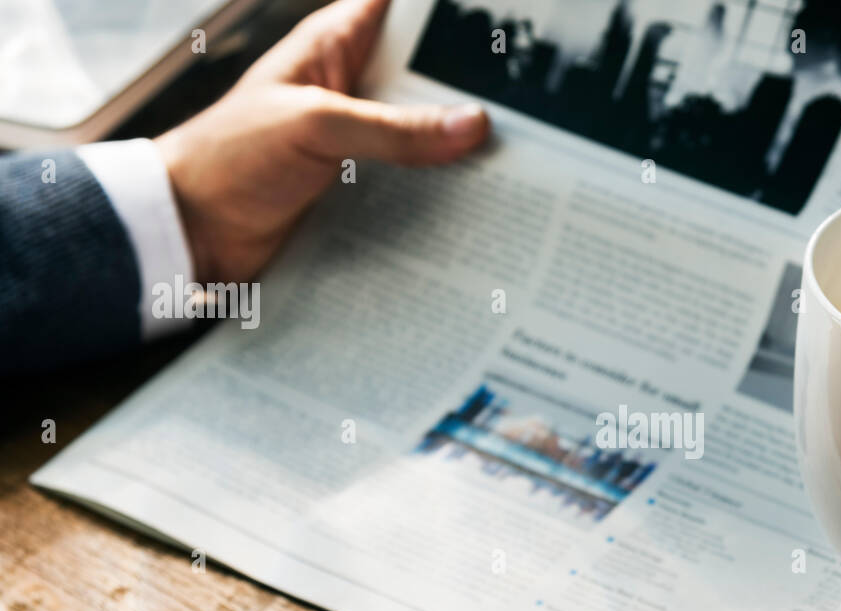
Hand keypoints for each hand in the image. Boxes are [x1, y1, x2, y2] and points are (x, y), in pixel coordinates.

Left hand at [155, 0, 488, 281]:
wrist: (189, 232)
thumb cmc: (229, 158)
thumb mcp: (315, 126)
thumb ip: (394, 127)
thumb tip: (471, 125)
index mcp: (334, 47)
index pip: (400, 9)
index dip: (445, 15)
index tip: (499, 28)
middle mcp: (351, 90)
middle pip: (428, 78)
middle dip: (470, 92)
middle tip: (526, 111)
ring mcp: (357, 143)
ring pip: (425, 137)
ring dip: (458, 153)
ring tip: (515, 163)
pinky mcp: (359, 191)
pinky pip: (411, 187)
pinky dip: (439, 197)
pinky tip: (472, 209)